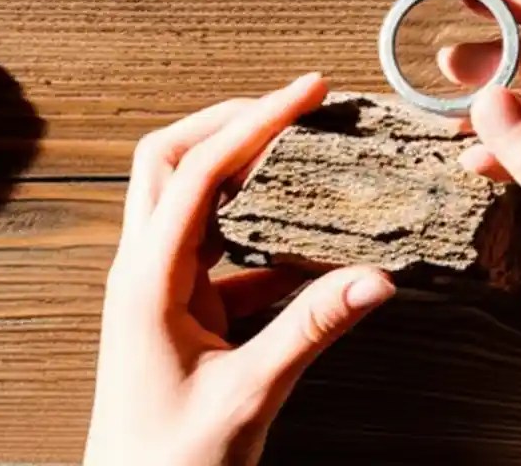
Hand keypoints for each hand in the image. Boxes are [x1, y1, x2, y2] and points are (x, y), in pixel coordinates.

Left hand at [84, 74, 395, 465]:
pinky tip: (310, 241)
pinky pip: (220, 249)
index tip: (307, 92)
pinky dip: (262, 232)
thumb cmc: (166, 464)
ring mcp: (159, 287)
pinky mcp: (180, 309)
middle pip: (174, 160)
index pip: (198, 173)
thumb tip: (376, 279)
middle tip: (298, 103)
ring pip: (193, 198)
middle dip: (234, 121)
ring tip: (306, 151)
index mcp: (147, 281)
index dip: (254, 122)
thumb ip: (311, 331)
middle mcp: (144, 270)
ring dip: (244, 168)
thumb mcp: (247, 396)